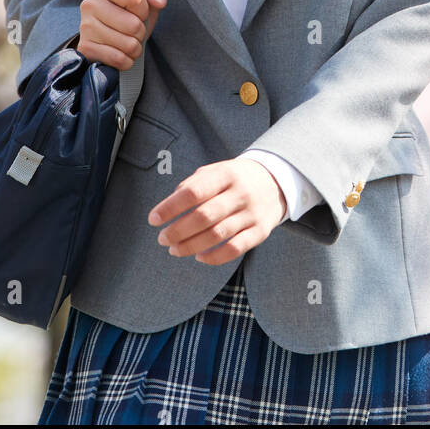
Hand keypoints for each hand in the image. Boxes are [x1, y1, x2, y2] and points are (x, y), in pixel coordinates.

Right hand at [77, 0, 168, 69]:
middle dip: (141, 31)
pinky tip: (122, 54)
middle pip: (132, 24)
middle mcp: (89, 4)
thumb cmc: (130, 13)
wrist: (109, 35)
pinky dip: (126, 61)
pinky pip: (118, 59)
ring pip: (128, 44)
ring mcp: (85, 27)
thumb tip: (159, 1)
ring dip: (135, 47)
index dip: (144, 9)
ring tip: (129, 41)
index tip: (139, 12)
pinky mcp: (85, 48)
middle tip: (134, 30)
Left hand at [148, 159, 287, 264]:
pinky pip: (235, 249)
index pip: (194, 192)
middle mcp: (240, 194)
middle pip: (204, 216)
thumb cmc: (235, 178)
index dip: (171, 207)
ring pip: (217, 235)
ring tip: (174, 249)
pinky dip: (214, 257)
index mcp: (226, 174)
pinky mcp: (260, 232)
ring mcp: (252, 214)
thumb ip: (193, 184)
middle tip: (162, 238)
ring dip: (191, 246)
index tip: (153, 219)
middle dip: (178, 230)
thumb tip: (170, 208)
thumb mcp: (216, 171)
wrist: (275, 181)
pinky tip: (199, 257)